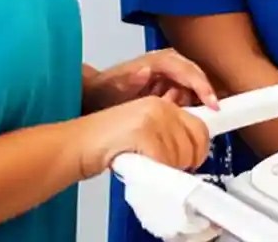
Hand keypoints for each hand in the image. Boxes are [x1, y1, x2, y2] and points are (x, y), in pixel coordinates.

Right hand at [74, 96, 210, 178]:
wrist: (78, 144)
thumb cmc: (108, 142)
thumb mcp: (144, 130)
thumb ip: (168, 134)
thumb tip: (193, 152)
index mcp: (163, 105)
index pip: (200, 127)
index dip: (199, 149)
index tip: (194, 160)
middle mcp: (160, 107)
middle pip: (196, 142)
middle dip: (186, 162)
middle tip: (167, 169)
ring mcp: (152, 118)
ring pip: (181, 155)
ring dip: (168, 169)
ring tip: (148, 166)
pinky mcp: (143, 133)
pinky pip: (164, 161)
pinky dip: (156, 172)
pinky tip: (142, 167)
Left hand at [84, 50, 219, 112]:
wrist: (95, 96)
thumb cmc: (105, 89)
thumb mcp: (113, 85)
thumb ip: (129, 79)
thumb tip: (145, 71)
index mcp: (158, 61)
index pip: (188, 70)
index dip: (203, 87)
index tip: (212, 104)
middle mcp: (167, 66)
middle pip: (194, 83)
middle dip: (192, 102)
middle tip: (181, 116)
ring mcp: (170, 78)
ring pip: (191, 94)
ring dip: (184, 108)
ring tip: (166, 116)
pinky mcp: (169, 90)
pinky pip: (185, 101)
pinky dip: (181, 112)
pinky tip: (169, 119)